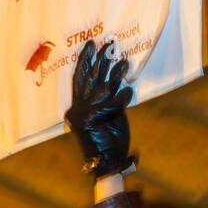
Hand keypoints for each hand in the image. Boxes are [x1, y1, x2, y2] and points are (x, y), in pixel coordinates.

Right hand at [65, 40, 134, 178]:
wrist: (107, 163)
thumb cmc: (106, 142)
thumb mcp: (107, 117)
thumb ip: (107, 99)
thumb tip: (115, 79)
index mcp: (77, 107)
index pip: (78, 78)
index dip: (84, 60)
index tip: (91, 44)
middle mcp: (79, 108)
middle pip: (89, 76)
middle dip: (99, 59)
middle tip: (108, 43)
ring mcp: (87, 113)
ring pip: (102, 85)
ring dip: (115, 72)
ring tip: (124, 60)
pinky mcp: (98, 118)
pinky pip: (114, 101)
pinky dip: (123, 96)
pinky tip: (129, 90)